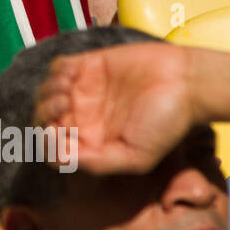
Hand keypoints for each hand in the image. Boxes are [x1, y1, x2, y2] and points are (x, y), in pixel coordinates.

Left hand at [33, 42, 197, 175]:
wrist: (187, 84)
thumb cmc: (167, 124)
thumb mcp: (136, 158)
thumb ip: (97, 163)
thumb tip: (60, 159)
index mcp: (91, 143)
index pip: (52, 148)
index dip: (46, 143)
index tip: (57, 133)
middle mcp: (84, 118)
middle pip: (42, 119)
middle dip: (43, 113)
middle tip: (63, 106)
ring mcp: (84, 91)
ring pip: (45, 93)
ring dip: (47, 92)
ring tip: (68, 90)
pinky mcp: (89, 65)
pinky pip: (58, 67)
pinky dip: (57, 71)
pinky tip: (72, 75)